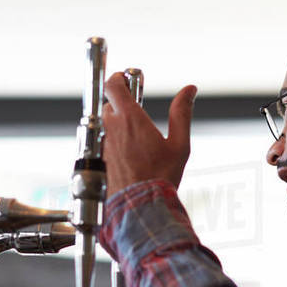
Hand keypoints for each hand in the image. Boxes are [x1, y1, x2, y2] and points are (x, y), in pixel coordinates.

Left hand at [102, 73, 196, 197]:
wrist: (139, 208)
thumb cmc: (160, 178)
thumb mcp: (179, 144)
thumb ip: (182, 113)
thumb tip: (189, 90)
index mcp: (130, 118)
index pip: (114, 85)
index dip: (118, 78)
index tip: (126, 78)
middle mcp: (110, 128)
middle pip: (109, 104)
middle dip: (122, 105)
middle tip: (136, 114)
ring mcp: (101, 143)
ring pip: (104, 124)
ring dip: (115, 125)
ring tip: (133, 139)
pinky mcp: (97, 158)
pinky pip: (101, 142)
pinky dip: (110, 143)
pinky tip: (126, 157)